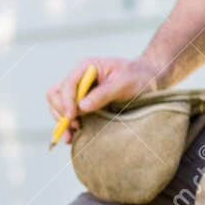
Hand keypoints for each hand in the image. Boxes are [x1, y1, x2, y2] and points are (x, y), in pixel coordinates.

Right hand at [46, 56, 167, 138]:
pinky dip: (67, 126)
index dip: (66, 102)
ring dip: (61, 122)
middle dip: (61, 112)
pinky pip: (67, 115)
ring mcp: (79, 92)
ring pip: (57, 106)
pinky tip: (73, 136)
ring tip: (71, 136)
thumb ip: (103, 94)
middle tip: (73, 127)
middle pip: (56, 95)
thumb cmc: (138, 77)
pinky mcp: (82, 104)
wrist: (148, 80)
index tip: (72, 117)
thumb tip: (82, 107)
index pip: (67, 85)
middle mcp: (79, 79)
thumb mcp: (124, 83)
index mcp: (86, 67)